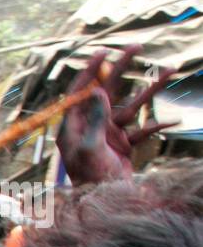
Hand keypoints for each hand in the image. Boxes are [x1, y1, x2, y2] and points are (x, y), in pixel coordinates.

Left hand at [58, 46, 175, 184]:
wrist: (104, 202)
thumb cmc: (90, 178)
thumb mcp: (90, 147)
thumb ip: (94, 119)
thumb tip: (97, 91)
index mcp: (73, 125)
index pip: (80, 90)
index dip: (91, 69)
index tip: (104, 51)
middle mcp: (89, 125)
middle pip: (106, 89)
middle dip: (121, 67)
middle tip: (137, 45)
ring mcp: (108, 133)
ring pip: (132, 105)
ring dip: (152, 89)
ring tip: (172, 70)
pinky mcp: (123, 144)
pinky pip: (143, 129)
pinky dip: (158, 125)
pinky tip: (174, 121)